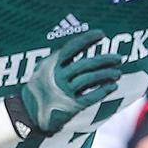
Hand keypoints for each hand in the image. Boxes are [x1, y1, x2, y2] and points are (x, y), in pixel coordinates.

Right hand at [4, 31, 123, 137]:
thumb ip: (61, 58)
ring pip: (90, 80)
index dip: (86, 39)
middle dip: (104, 60)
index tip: (101, 34)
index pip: (71, 47)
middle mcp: (58, 77)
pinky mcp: (71, 106)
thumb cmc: (40, 88)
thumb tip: (81, 44)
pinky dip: (103, 91)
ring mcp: (65, 92)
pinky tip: (113, 86)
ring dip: (106, 75)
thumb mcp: (44, 69)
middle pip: (85, 65)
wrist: (28, 114)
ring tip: (118, 73)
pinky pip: (90, 97)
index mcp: (52, 64)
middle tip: (119, 58)